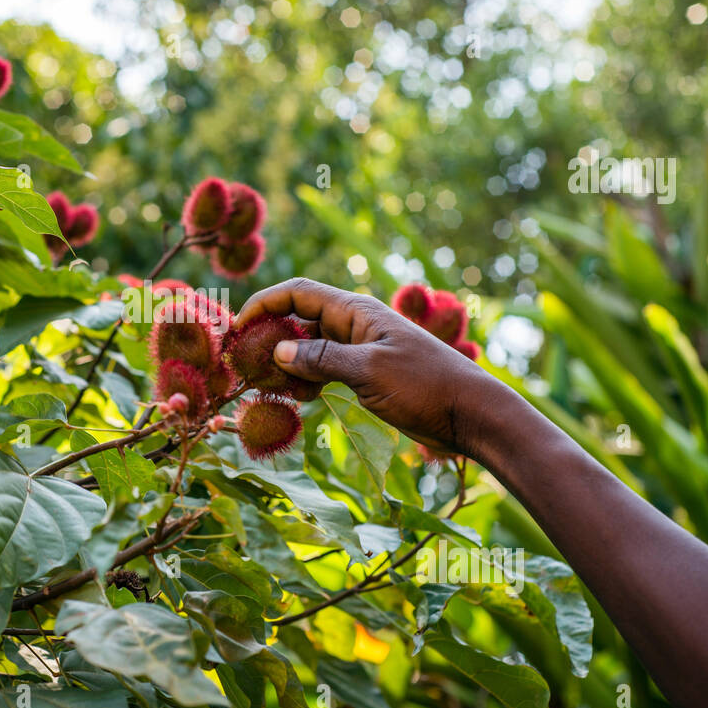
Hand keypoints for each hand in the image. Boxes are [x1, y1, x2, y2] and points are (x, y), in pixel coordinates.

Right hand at [235, 277, 499, 455]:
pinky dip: (304, 381)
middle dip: (268, 336)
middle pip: (298, 319)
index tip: (236, 328)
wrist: (472, 414)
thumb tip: (276, 352)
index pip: (298, 293)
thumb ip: (321, 359)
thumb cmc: (426, 387)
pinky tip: (292, 399)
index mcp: (357, 311)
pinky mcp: (365, 376)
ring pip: (308, 348)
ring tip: (261, 386)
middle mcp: (354, 325)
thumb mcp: (370, 372)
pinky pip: (323, 371)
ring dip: (284, 363)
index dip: (263, 304)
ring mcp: (359, 351)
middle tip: (241, 363)